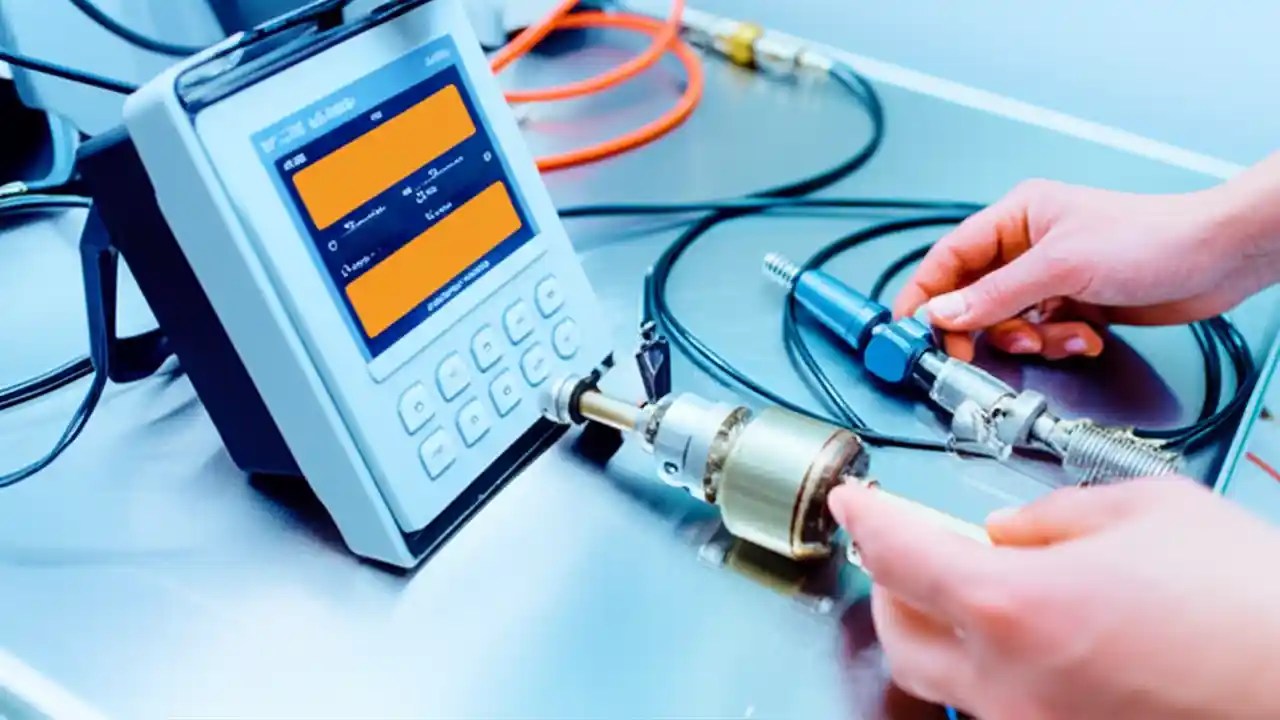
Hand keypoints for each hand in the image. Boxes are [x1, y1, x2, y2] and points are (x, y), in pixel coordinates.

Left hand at [828, 478, 1279, 719]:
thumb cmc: (1250, 605)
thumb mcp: (1147, 511)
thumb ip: (1053, 516)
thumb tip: (1009, 530)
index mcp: (1012, 606)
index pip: (897, 553)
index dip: (865, 518)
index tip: (852, 502)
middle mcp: (1007, 683)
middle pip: (896, 630)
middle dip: (890, 579)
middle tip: (909, 543)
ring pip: (942, 678)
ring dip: (940, 627)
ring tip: (977, 587)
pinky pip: (999, 705)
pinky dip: (994, 665)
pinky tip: (1036, 637)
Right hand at [893, 178, 1279, 360]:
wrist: (1218, 258)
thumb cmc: (1152, 236)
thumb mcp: (1060, 267)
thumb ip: (994, 295)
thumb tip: (942, 314)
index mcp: (1016, 218)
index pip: (949, 258)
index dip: (924, 295)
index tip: (908, 331)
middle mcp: (1029, 246)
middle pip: (974, 297)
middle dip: (981, 328)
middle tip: (975, 353)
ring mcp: (1052, 278)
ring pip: (1009, 323)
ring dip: (1029, 340)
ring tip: (1058, 336)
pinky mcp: (1076, 305)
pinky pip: (1043, 335)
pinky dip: (1059, 343)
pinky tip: (1087, 336)